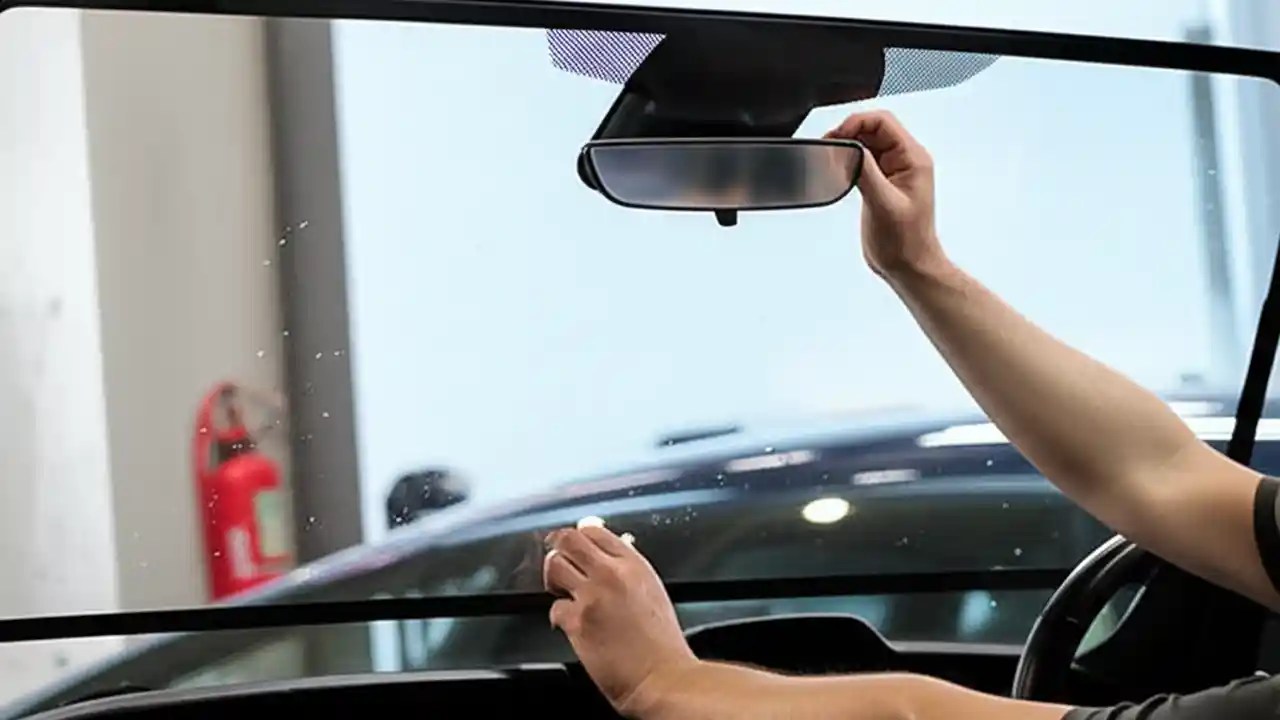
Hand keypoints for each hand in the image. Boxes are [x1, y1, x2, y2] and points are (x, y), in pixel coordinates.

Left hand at [544, 526, 697, 715]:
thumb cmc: (662, 644)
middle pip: (569, 540)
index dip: (579, 537)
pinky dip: (560, 616)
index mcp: (634, 565)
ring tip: (562, 590)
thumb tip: (605, 560)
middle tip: (558, 559)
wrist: (661, 678)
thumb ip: (628, 571)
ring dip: (554, 578)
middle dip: (558, 548)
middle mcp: (611, 575)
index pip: (594, 532)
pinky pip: (555, 608)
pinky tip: (572, 623)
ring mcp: (592, 597)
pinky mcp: (577, 623)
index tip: (574, 545)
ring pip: (554, 567)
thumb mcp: (652, 592)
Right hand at [825, 110, 945, 277]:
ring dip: (847, 146)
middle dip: (849, 133)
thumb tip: (850, 147)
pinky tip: (837, 171)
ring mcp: (893, 172)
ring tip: (829, 158)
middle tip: (828, 147)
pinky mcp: (881, 184)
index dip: (857, 123)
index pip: (884, 122)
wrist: (909, 267)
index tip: (837, 136)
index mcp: (913, 160)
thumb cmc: (906, 242)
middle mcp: (905, 161)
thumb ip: (866, 171)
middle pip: (873, 129)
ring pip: (867, 144)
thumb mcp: (884, 204)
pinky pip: (863, 161)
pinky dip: (848, 161)